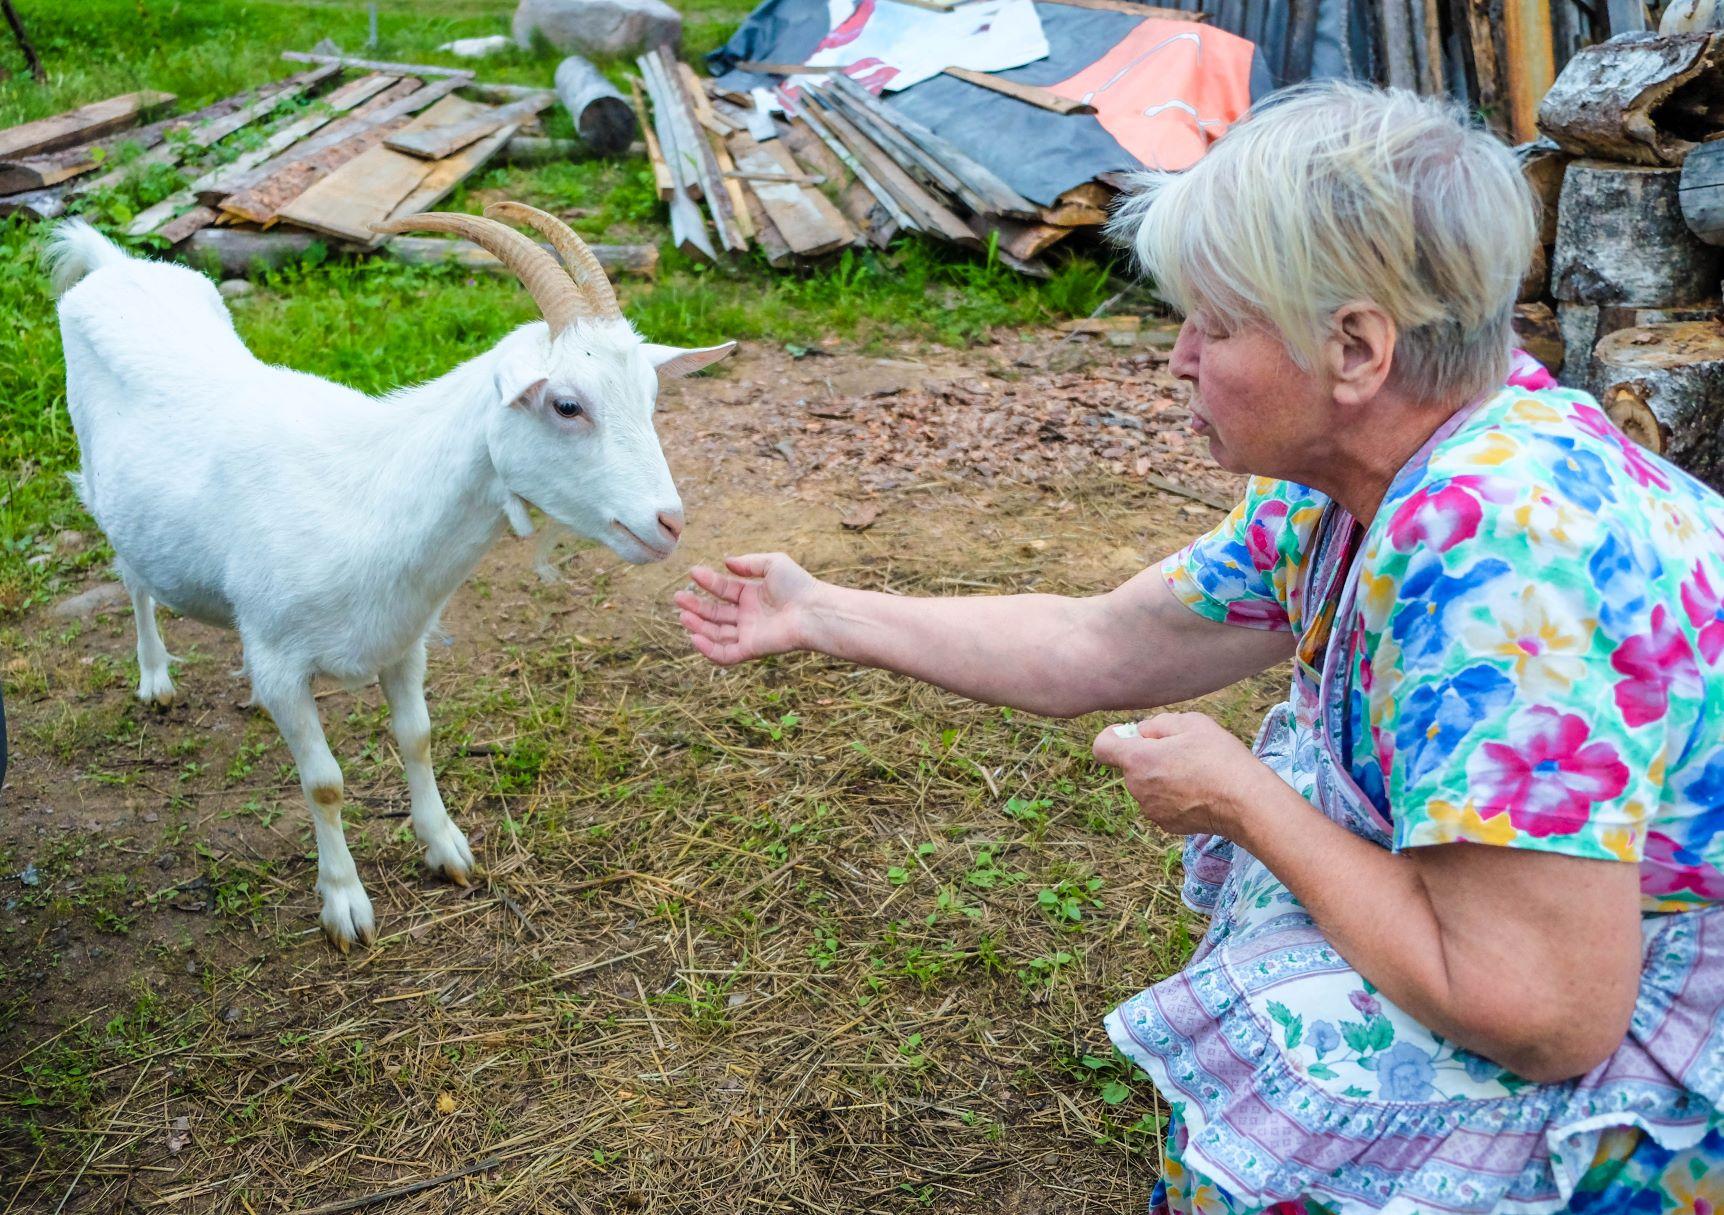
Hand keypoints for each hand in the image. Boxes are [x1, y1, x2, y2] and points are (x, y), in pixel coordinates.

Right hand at [675, 552, 818, 665]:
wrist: (813, 610)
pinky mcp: (751, 649)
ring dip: (698, 626)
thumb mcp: (773, 564)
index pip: (724, 590)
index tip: (693, 572)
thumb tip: (725, 561)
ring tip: (683, 615)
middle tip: (677, 597)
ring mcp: (749, 633)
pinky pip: (725, 654)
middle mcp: (749, 616)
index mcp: (753, 596)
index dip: (708, 582)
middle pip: (715, 613)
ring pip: (716, 633)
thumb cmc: (798, 586)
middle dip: (696, 606)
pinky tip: (694, 637)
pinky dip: (709, 649)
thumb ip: (748, 563)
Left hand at [1091, 712, 1269, 839]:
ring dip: (1161, 775)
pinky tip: (1199, 791)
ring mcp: (1150, 809)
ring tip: (1195, 771)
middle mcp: (1137, 788)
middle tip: (1181, 750)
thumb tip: (1143, 733)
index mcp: (1137, 760)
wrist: (1245, 803)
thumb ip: (1157, 724)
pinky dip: (1173, 795)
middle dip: (1147, 755)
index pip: (1102, 746)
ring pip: (1147, 784)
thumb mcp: (1191, 722)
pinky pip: (1161, 802)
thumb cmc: (1219, 757)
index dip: (1113, 735)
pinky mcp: (1166, 824)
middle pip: (1130, 765)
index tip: (1130, 733)